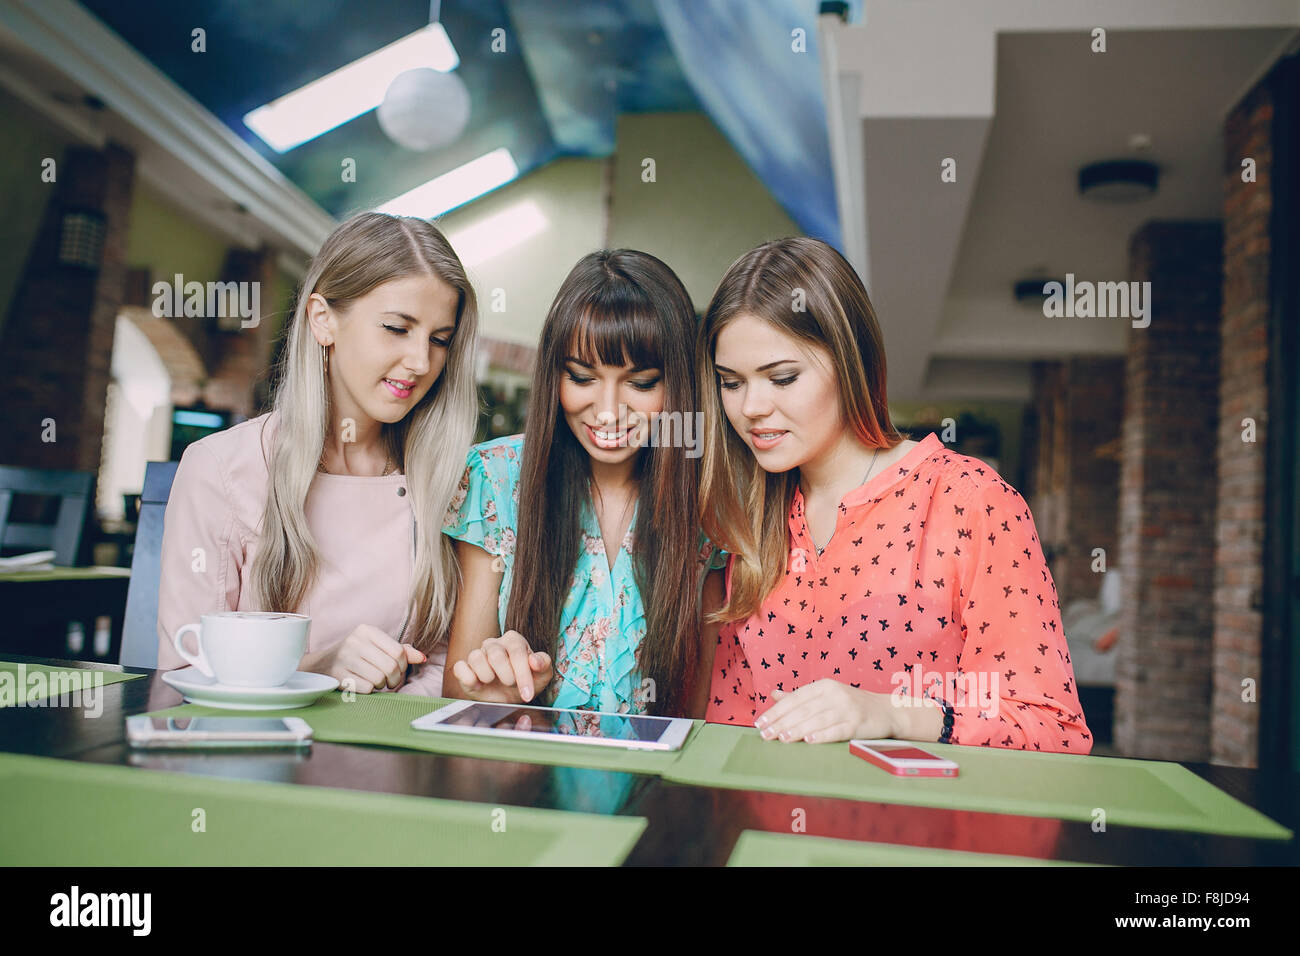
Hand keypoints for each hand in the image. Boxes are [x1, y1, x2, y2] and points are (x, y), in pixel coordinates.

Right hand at [302, 624, 425, 693]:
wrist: (320, 665)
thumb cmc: (356, 656)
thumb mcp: (376, 647)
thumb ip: (400, 651)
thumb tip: (422, 657)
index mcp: (366, 631)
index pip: (398, 652)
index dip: (403, 666)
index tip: (397, 670)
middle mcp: (354, 641)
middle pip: (391, 667)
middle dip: (394, 679)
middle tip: (389, 681)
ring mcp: (344, 658)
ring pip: (379, 679)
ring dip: (381, 685)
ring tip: (374, 682)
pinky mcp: (337, 675)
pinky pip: (366, 688)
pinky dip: (369, 691)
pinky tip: (362, 685)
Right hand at [451, 630, 552, 702]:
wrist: (508, 698)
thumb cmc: (525, 682)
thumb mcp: (542, 676)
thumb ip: (544, 664)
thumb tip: (535, 661)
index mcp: (513, 640)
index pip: (517, 651)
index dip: (523, 674)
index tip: (528, 694)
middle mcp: (494, 644)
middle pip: (496, 655)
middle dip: (507, 677)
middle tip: (511, 685)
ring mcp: (477, 654)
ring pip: (476, 658)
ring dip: (488, 677)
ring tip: (494, 682)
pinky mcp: (464, 667)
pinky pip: (460, 667)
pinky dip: (469, 678)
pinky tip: (478, 685)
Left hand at [754, 679, 895, 743]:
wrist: (887, 711)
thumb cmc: (851, 704)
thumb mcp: (826, 695)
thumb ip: (799, 696)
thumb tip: (774, 695)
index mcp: (824, 686)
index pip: (795, 698)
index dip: (776, 711)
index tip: (760, 722)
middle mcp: (835, 695)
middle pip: (803, 709)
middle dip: (782, 722)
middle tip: (765, 734)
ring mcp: (847, 709)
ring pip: (817, 720)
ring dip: (797, 730)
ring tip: (781, 738)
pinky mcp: (858, 724)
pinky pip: (837, 730)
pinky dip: (823, 735)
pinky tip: (809, 741)